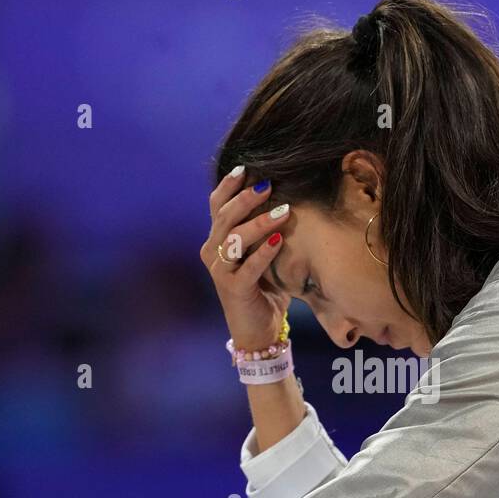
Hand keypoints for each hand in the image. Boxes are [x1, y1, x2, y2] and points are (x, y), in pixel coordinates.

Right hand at [201, 169, 290, 350]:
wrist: (258, 330)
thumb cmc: (264, 289)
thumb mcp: (261, 254)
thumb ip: (264, 230)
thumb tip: (285, 197)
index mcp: (216, 241)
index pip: (217, 206)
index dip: (228, 186)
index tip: (246, 167)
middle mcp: (212, 253)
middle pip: (224, 217)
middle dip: (246, 198)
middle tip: (268, 184)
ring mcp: (220, 272)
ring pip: (234, 239)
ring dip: (259, 222)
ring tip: (283, 211)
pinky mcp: (233, 289)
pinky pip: (248, 267)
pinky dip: (264, 252)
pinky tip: (279, 240)